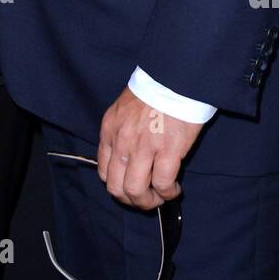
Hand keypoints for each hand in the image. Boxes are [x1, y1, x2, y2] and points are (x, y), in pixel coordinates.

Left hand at [97, 85, 203, 210]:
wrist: (175, 78)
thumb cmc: (153, 91)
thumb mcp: (124, 110)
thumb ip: (121, 133)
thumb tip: (128, 159)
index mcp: (110, 130)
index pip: (103, 172)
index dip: (118, 186)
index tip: (131, 187)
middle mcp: (122, 141)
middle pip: (116, 188)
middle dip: (132, 200)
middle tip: (146, 198)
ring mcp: (143, 147)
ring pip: (136, 191)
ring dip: (149, 201)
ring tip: (161, 195)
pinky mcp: (167, 150)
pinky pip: (162, 184)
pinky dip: (168, 193)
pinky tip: (174, 189)